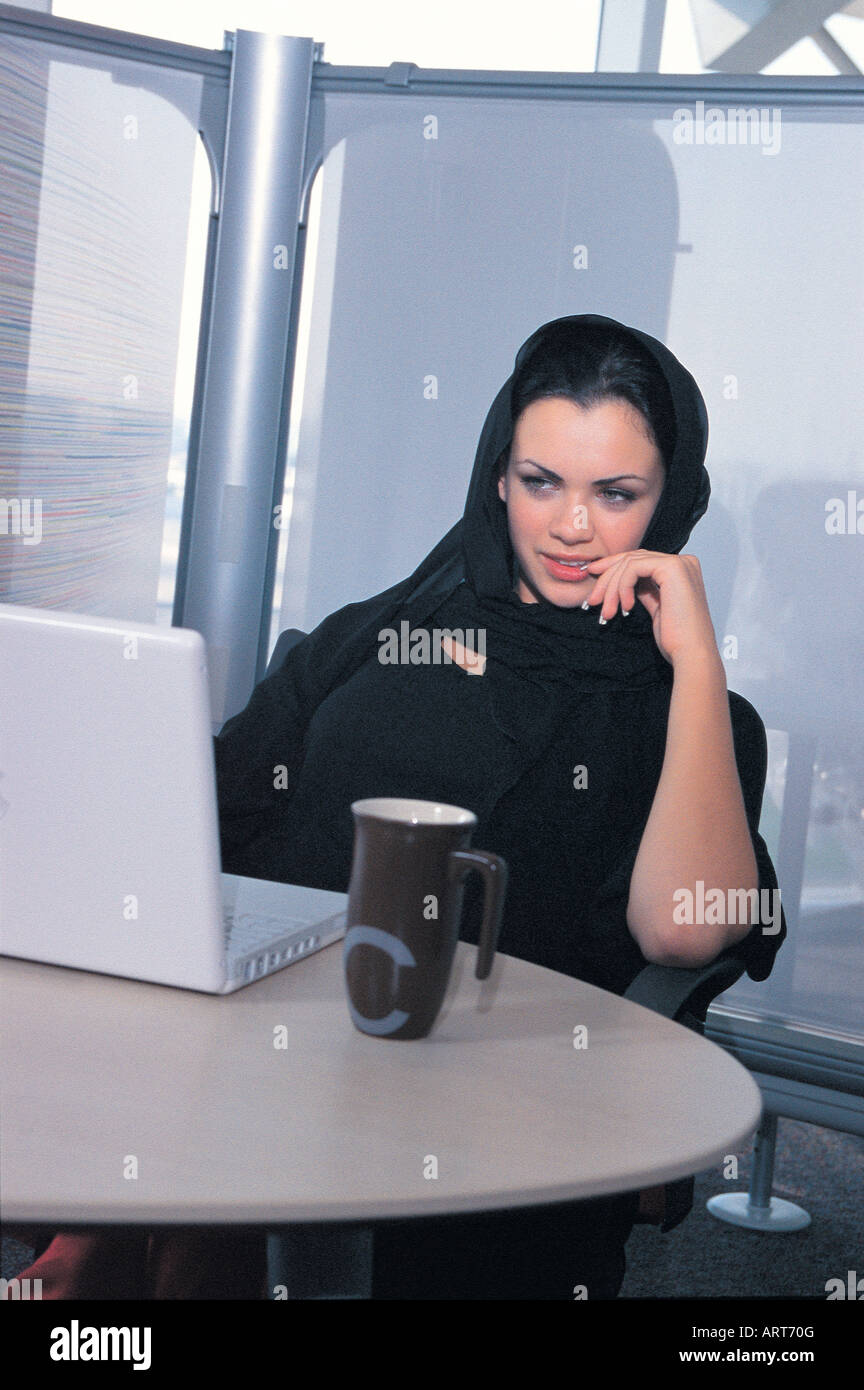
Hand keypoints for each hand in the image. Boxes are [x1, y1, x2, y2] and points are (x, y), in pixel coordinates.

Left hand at [583, 550, 718, 667]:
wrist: (690, 653)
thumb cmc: (677, 639)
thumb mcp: (656, 607)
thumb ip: (645, 590)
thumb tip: (624, 582)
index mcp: (681, 570)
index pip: (640, 560)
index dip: (613, 568)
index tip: (594, 580)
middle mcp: (683, 562)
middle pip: (633, 558)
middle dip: (608, 578)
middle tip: (592, 600)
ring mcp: (679, 562)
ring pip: (630, 563)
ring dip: (611, 588)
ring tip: (607, 611)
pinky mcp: (672, 567)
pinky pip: (633, 568)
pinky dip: (622, 587)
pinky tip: (625, 608)